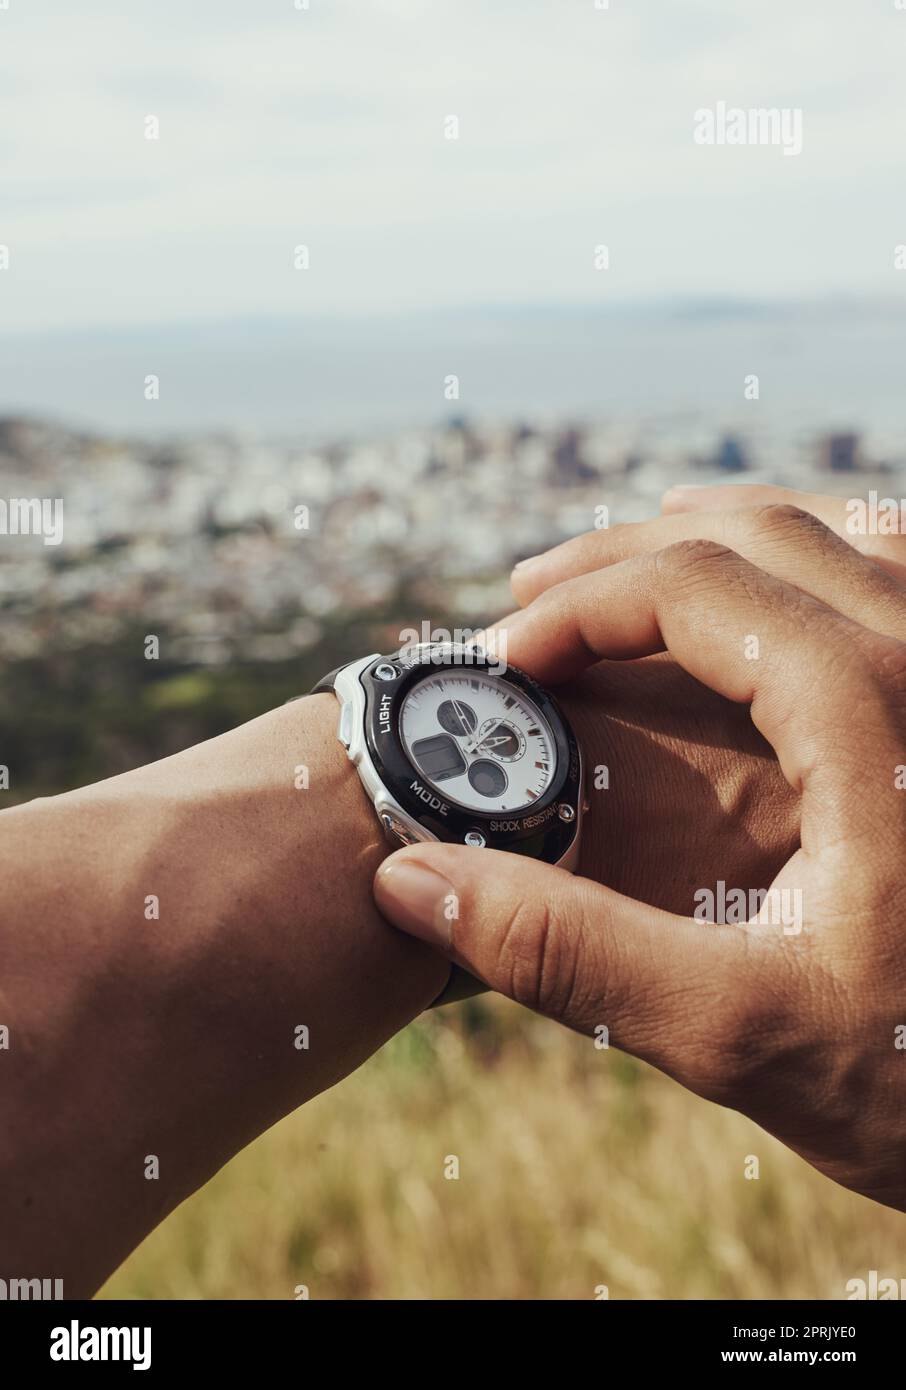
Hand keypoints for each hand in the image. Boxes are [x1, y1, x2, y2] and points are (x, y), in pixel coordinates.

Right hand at [375, 511, 905, 1211]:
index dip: (578, 609)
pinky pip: (893, 569)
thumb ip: (572, 955)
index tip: (503, 661)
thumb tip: (409, 883)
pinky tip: (765, 593)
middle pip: (758, 538)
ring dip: (713, 539)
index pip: (695, 589)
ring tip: (621, 567)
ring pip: (835, 534)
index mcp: (879, 716)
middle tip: (526, 602)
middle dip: (622, 559)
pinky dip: (807, 554)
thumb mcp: (742, 1031)